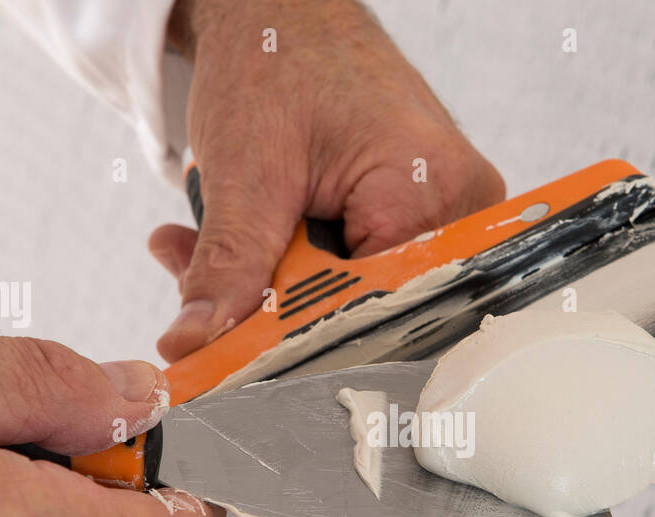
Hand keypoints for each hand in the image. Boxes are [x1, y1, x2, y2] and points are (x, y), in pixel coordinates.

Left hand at [150, 0, 505, 360]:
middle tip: (195, 265)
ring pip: (352, 293)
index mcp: (431, 188)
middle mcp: (459, 208)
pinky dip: (294, 264)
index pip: (367, 303)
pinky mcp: (423, 219)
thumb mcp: (244, 173)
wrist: (282, 15)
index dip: (292, 327)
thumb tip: (195, 346)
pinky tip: (252, 233)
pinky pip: (356, 271)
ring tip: (223, 228)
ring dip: (276, 280)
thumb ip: (227, 267)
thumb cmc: (276, 61)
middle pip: (363, 304)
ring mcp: (446, 214)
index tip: (225, 335)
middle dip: (274, 299)